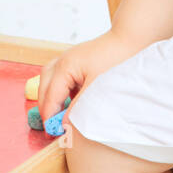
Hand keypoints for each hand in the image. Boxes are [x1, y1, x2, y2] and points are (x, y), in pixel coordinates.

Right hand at [38, 31, 141, 146]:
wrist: (129, 39)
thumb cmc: (116, 59)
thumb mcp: (96, 88)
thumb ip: (78, 107)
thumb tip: (65, 124)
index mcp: (65, 67)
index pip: (50, 96)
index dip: (50, 116)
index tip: (53, 133)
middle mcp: (61, 61)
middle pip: (44, 88)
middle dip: (46, 108)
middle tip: (53, 127)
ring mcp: (67, 59)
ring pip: (49, 81)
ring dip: (51, 98)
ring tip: (58, 115)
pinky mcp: (74, 60)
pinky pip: (59, 77)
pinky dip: (60, 90)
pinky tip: (70, 101)